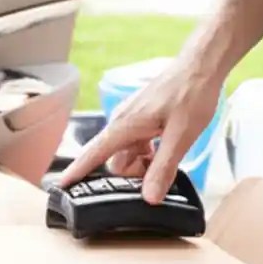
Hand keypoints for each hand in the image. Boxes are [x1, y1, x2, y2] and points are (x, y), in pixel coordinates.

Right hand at [59, 58, 223, 204]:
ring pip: (128, 155)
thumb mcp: (182, 135)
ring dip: (144, 164)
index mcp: (125, 126)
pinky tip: (168, 148)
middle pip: (115, 162)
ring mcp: (132, 121)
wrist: (202, 65)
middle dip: (134, 174)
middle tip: (162, 172)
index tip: (61, 187)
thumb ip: (164, 167)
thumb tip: (149, 198)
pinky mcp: (143, 120)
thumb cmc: (192, 93)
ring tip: (169, 155)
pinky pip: (137, 145)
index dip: (78, 172)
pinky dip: (149, 154)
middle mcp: (123, 123)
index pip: (94, 154)